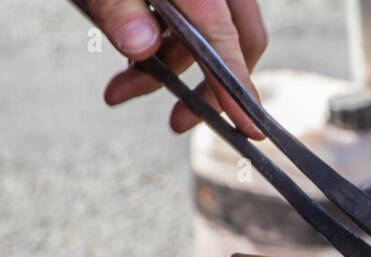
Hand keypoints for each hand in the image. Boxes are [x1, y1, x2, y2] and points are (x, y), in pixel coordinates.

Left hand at [91, 0, 268, 137]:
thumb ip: (121, 9)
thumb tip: (141, 49)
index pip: (233, 46)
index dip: (240, 93)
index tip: (251, 131)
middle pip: (233, 46)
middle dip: (203, 90)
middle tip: (174, 124)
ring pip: (204, 36)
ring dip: (167, 68)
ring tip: (119, 90)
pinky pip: (190, 20)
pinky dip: (163, 41)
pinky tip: (129, 55)